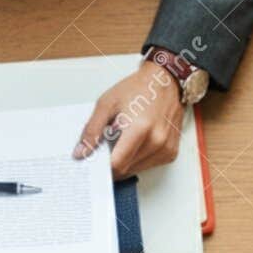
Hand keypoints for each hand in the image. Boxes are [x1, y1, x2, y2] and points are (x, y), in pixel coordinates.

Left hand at [74, 57, 183, 176]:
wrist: (164, 81)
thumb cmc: (137, 89)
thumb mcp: (107, 104)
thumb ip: (92, 130)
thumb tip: (81, 153)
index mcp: (140, 128)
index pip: (117, 164)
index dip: (103, 168)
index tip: (95, 164)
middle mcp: (156, 140)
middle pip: (126, 170)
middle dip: (113, 163)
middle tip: (109, 147)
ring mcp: (165, 148)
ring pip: (136, 170)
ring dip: (126, 162)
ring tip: (124, 141)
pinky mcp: (170, 152)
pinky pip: (148, 166)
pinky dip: (138, 160)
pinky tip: (137, 143)